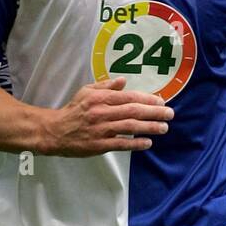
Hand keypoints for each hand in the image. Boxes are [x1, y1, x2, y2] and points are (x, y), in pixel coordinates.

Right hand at [41, 77, 172, 155]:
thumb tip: (123, 81)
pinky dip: (135, 143)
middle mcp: (103, 112)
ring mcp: (102, 129)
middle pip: (134, 111)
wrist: (55, 131)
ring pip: (130, 127)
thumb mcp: (86, 91)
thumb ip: (105, 85)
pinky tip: (148, 142)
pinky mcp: (99, 145)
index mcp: (101, 98)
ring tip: (164, 128)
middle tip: (170, 114)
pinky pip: (121, 144)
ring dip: (149, 127)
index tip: (161, 101)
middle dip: (154, 112)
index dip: (147, 99)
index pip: (129, 97)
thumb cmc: (73, 110)